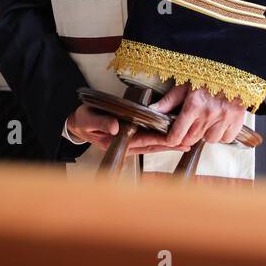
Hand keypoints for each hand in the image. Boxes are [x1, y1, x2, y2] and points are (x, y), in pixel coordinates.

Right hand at [65, 104, 192, 155]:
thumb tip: (116, 127)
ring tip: (186, 144)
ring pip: (152, 145)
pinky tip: (173, 138)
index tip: (171, 139)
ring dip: (168, 145)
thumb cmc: (83, 120)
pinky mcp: (131, 139)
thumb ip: (100, 122)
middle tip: (187, 143)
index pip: (140, 141)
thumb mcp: (87, 119)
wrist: (78, 123)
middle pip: (151, 146)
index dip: (156, 140)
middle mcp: (125, 145)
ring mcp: (128, 144)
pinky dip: (161, 140)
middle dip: (169, 146)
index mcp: (115, 142)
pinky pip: (149, 141)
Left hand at [151, 83, 246, 147]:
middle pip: (191, 139)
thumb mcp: (185, 85)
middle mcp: (208, 114)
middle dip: (188, 134)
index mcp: (193, 105)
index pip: (177, 135)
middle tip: (192, 122)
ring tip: (208, 120)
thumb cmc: (209, 76)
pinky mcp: (236, 121)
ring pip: (209, 140)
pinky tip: (220, 122)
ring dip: (206, 134)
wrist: (235, 70)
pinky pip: (226, 139)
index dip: (172, 139)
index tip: (172, 137)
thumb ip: (169, 100)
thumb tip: (153, 110)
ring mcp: (224, 119)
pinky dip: (222, 134)